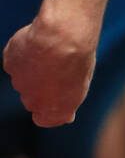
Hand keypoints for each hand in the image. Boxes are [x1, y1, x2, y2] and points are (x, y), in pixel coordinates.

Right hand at [2, 13, 96, 127]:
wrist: (62, 38)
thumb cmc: (78, 60)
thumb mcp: (82, 84)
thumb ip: (68, 99)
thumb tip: (67, 115)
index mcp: (53, 111)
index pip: (43, 119)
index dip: (50, 105)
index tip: (59, 93)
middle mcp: (32, 102)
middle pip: (33, 96)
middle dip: (42, 83)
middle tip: (59, 65)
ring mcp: (18, 82)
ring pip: (24, 77)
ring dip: (34, 66)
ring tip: (52, 49)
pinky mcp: (9, 63)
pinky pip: (16, 59)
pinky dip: (24, 52)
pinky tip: (38, 42)